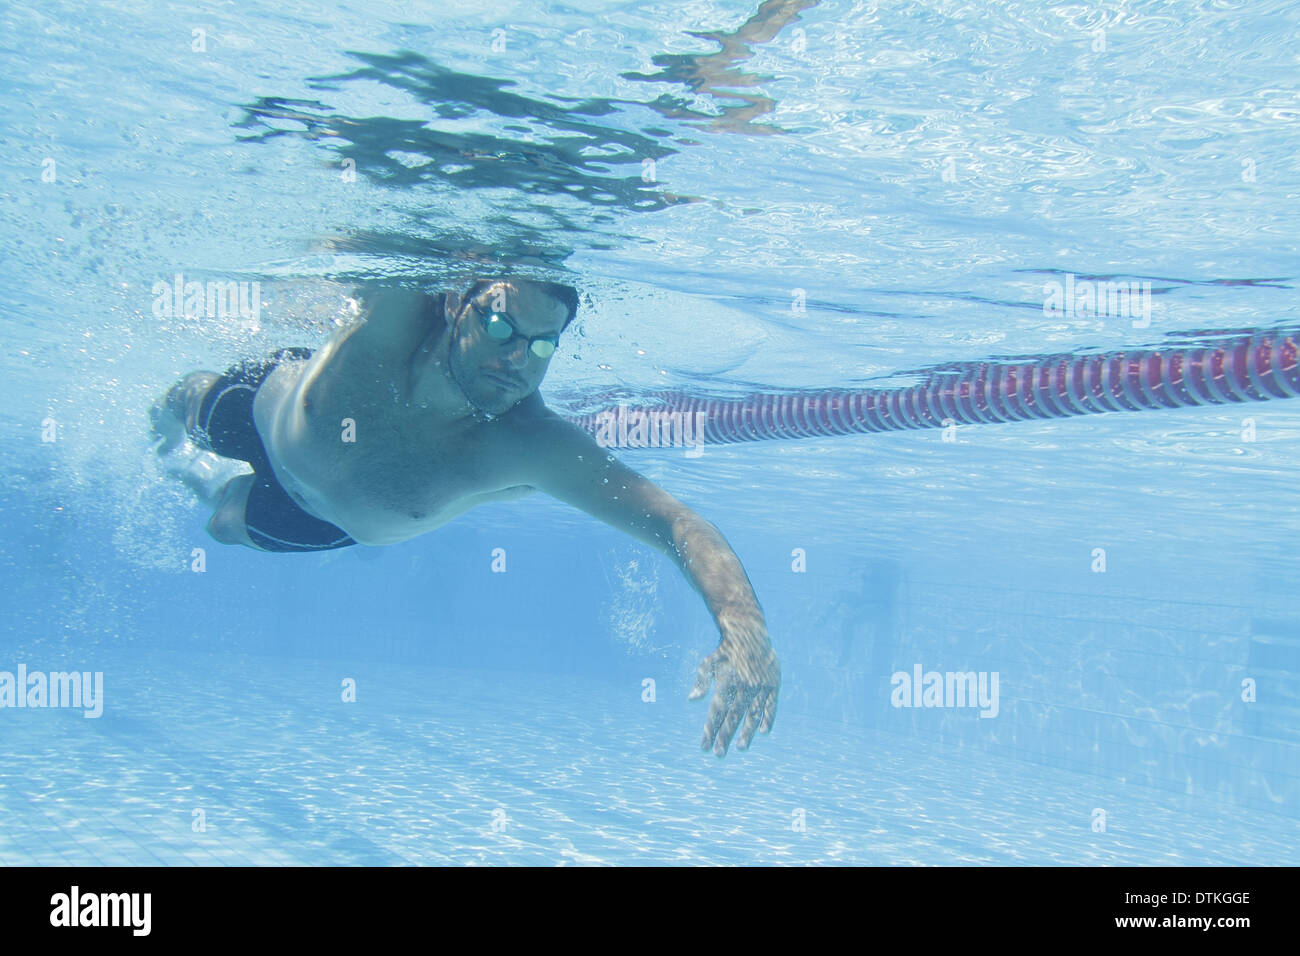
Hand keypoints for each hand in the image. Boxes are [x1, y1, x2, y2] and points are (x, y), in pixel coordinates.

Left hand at [688, 608, 779, 755]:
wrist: (748, 632)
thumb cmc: (725, 651)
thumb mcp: (708, 663)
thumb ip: (701, 682)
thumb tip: (692, 700)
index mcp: (726, 682)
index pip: (716, 712)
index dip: (710, 730)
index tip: (704, 747)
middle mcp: (744, 685)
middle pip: (733, 717)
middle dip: (724, 737)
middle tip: (718, 754)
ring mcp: (760, 685)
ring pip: (753, 714)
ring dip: (746, 733)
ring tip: (740, 748)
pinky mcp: (773, 683)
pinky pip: (771, 705)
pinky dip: (768, 718)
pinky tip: (763, 732)